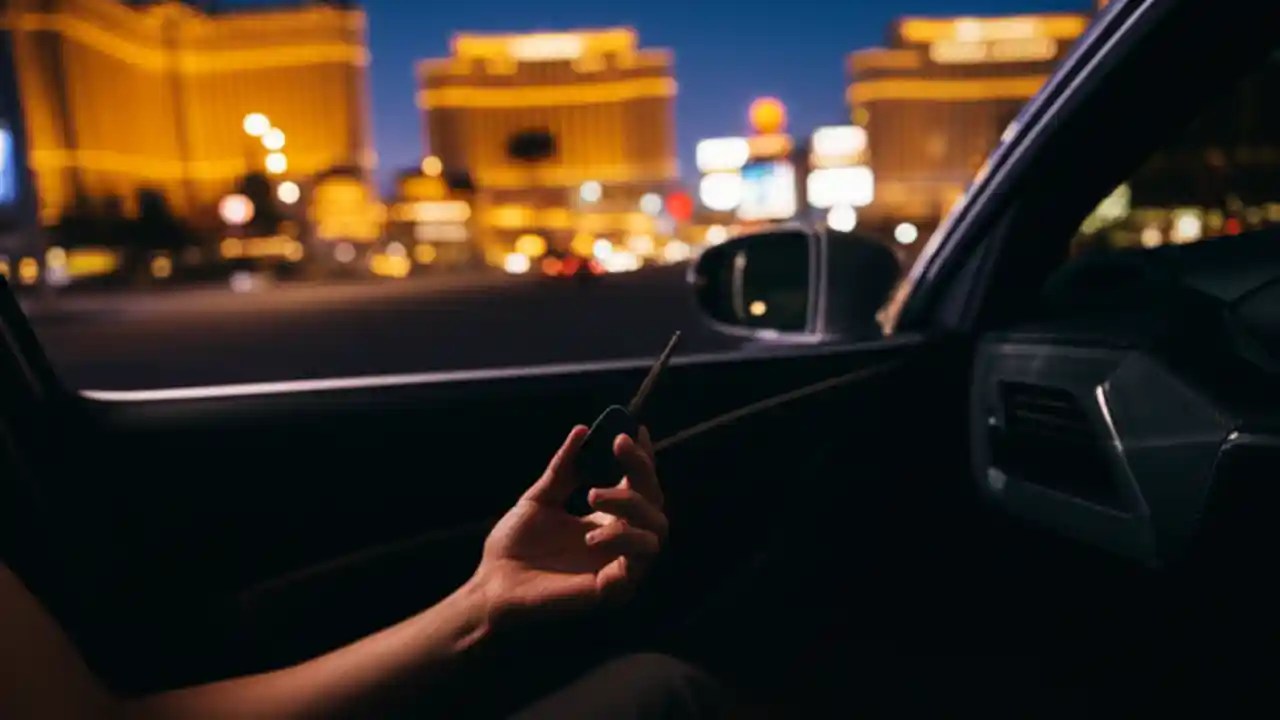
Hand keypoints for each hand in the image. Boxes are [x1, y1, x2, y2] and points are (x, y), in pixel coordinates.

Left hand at [472, 425, 666, 626]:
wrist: (493, 585)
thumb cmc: (513, 548)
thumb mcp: (540, 498)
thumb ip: (563, 469)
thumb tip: (582, 430)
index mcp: (605, 522)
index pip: (637, 486)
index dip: (641, 458)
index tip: (633, 429)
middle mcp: (620, 542)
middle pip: (655, 501)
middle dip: (641, 469)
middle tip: (618, 446)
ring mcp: (621, 565)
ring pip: (658, 527)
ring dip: (631, 502)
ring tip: (592, 495)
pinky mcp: (617, 588)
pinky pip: (640, 557)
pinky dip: (623, 538)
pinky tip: (592, 537)